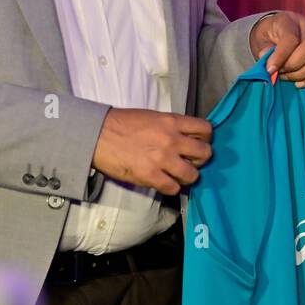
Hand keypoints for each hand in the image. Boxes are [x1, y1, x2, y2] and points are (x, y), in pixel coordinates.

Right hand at [91, 108, 212, 194]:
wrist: (98, 135)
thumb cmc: (123, 124)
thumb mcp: (154, 117)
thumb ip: (172, 126)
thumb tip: (187, 138)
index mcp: (172, 121)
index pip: (206, 129)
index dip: (205, 139)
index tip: (199, 143)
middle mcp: (171, 139)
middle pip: (205, 153)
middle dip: (200, 160)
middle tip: (191, 162)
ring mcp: (162, 158)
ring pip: (192, 174)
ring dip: (188, 177)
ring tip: (179, 175)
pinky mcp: (150, 175)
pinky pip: (173, 188)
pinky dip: (172, 188)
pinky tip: (165, 183)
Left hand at [250, 11, 304, 86]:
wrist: (276, 33)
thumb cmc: (267, 36)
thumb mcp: (260, 39)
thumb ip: (263, 49)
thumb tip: (269, 63)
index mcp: (289, 20)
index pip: (291, 38)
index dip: (281, 57)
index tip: (270, 70)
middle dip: (294, 65)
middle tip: (280, 72)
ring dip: (302, 73)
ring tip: (286, 76)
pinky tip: (299, 83)